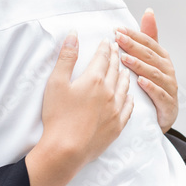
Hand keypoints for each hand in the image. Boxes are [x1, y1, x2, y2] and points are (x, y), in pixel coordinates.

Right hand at [41, 35, 132, 165]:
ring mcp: (116, 110)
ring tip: (124, 69)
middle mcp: (109, 92)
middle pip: (115, 70)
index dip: (105, 47)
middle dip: (116, 57)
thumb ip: (66, 57)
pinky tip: (129, 96)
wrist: (66, 150)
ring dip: (124, 75)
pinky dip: (129, 98)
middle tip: (117, 49)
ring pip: (124, 87)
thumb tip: (73, 35)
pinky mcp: (117, 126)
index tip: (107, 41)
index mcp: (94, 79)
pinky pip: (128, 107)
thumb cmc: (58, 116)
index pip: (103, 57)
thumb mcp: (56, 82)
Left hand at [116, 8, 177, 132]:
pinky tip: (140, 82)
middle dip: (133, 46)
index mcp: (162, 57)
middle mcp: (167, 70)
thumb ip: (148, 37)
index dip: (133, 35)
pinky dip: (150, 88)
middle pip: (150, 55)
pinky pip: (160, 94)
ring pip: (154, 73)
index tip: (117, 29)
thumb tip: (149, 12)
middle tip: (118, 39)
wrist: (164, 116)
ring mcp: (169, 87)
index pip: (148, 42)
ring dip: (139, 65)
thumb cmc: (155, 84)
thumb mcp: (151, 60)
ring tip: (124, 59)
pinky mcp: (168, 104)